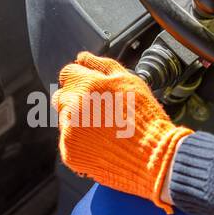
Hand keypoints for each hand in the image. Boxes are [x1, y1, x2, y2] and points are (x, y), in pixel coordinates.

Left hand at [52, 52, 192, 212]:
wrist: (152, 157)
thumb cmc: (145, 117)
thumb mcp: (129, 81)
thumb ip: (101, 65)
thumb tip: (81, 57)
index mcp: (87, 85)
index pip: (67, 74)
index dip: (79, 80)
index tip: (90, 91)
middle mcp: (74, 107)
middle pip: (61, 97)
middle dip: (75, 101)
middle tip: (100, 113)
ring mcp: (69, 131)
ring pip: (64, 120)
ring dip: (77, 122)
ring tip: (105, 131)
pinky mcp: (70, 153)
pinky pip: (68, 142)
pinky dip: (81, 143)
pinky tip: (102, 145)